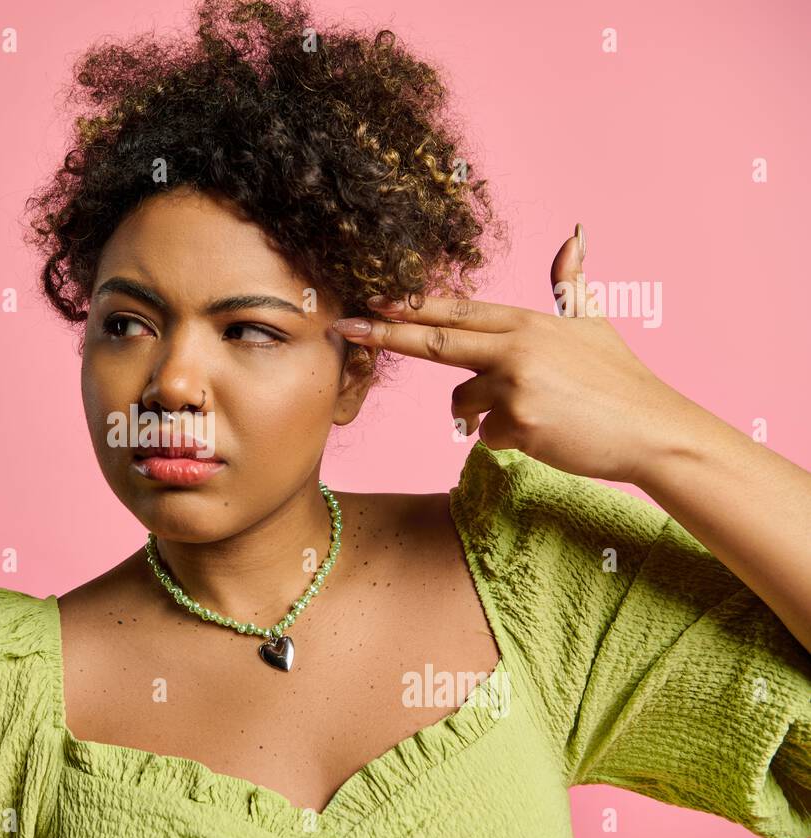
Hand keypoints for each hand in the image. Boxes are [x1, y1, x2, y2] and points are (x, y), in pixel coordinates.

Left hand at [332, 224, 702, 484]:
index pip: (457, 310)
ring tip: (536, 414)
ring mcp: (516, 384)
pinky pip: (486, 437)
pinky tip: (546, 435)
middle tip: (345, 325)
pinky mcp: (519, 422)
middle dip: (387, 333)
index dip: (412, 304)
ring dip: (484, 415)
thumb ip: (570, 283)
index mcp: (526, 322)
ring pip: (463, 403)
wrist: (654, 431)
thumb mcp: (594, 322)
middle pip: (436, 340)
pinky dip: (508, 441)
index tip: (373, 295)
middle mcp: (516, 346)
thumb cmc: (620, 380)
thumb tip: (572, 234)